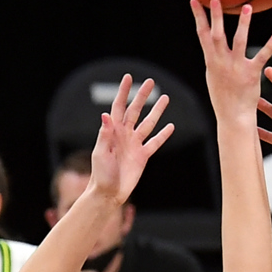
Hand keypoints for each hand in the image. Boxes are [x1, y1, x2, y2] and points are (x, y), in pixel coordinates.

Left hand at [87, 75, 173, 205]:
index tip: (128, 78)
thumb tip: (106, 115)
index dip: (123, 92)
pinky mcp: (143, 156)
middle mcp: (125, 135)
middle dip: (143, 96)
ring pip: (148, 123)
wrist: (109, 193)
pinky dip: (163, 135)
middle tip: (151, 82)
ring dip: (157, 111)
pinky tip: (170, 126)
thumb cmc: (100, 174)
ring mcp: (135, 145)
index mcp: (113, 131)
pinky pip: (155, 143)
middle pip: (136, 110)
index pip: (119, 106)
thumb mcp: (101, 153)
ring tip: (165, 98)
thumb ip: (105, 134)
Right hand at [192, 0, 271, 125]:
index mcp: (211, 61)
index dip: (198, 17)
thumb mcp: (213, 76)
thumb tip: (212, 45)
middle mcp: (222, 62)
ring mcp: (237, 67)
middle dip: (216, 16)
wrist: (233, 116)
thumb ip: (214, 59)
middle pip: (217, 35)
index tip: (195, 1)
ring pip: (239, 41)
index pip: (202, 34)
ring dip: (243, 23)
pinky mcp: (252, 74)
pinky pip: (261, 57)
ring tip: (247, 6)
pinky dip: (269, 46)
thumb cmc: (224, 98)